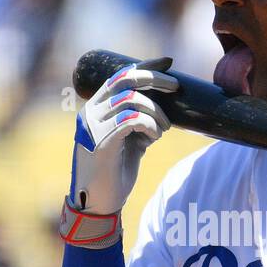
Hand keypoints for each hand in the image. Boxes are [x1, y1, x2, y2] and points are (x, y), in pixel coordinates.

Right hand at [70, 57, 178, 215]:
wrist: (99, 204)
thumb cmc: (115, 172)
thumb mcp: (129, 141)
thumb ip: (139, 122)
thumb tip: (163, 108)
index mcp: (95, 108)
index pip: (120, 75)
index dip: (145, 65)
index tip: (168, 62)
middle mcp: (90, 112)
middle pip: (125, 80)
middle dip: (154, 79)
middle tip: (176, 86)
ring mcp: (93, 127)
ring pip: (130, 100)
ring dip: (155, 111)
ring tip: (164, 128)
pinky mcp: (100, 143)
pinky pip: (130, 121)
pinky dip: (149, 124)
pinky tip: (154, 136)